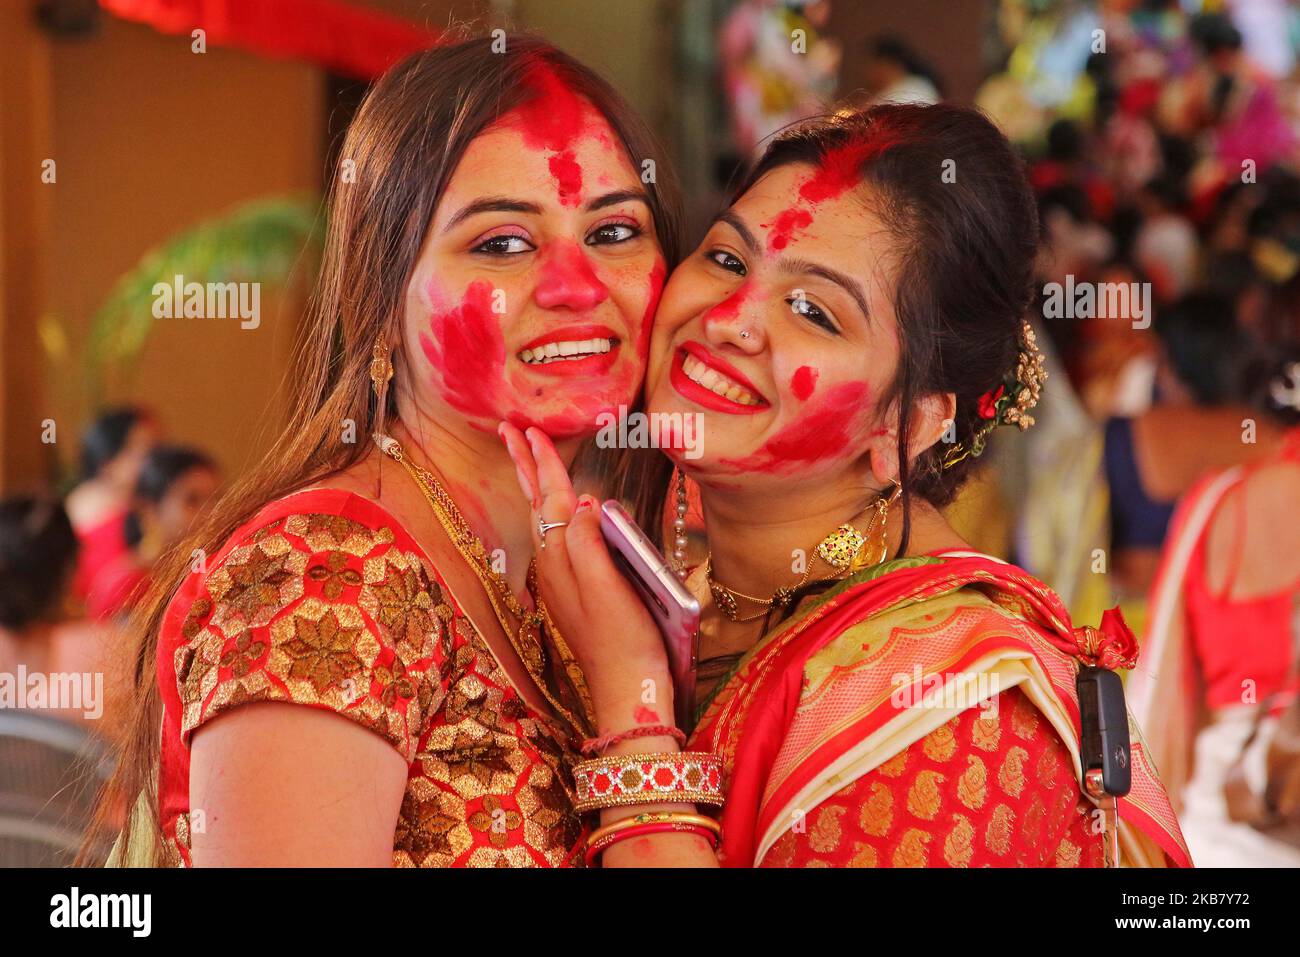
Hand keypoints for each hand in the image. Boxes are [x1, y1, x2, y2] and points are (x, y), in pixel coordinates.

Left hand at [498, 422, 673, 724]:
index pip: (551, 497)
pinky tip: (561, 513)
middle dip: (527, 466)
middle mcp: (556, 566)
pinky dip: (555, 513)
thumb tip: (579, 500)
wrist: (628, 687)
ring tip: (530, 460)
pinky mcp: (577, 592)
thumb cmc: (624, 639)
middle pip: (538, 504)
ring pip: (545, 520)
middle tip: (512, 430)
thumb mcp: (606, 586)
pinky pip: (559, 539)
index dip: (544, 462)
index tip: (532, 429)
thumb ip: (587, 541)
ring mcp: (564, 580)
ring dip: (537, 487)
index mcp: (562, 557)